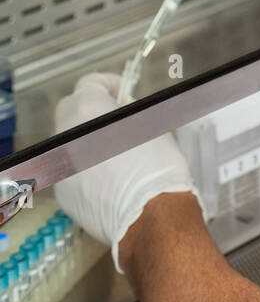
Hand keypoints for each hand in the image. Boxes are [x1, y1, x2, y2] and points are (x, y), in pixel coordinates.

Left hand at [54, 73, 205, 273]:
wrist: (149, 218)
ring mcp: (61, 169)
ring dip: (88, 141)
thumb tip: (124, 108)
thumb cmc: (157, 165)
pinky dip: (87, 170)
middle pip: (71, 110)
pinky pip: (73, 172)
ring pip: (70, 144)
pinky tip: (112, 182)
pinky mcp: (64, 196)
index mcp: (86, 112)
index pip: (89, 83)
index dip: (110, 85)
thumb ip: (130, 111)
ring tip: (117, 154)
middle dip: (93, 110)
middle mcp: (65, 138)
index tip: (126, 95)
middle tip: (120, 120)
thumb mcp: (152, 124)